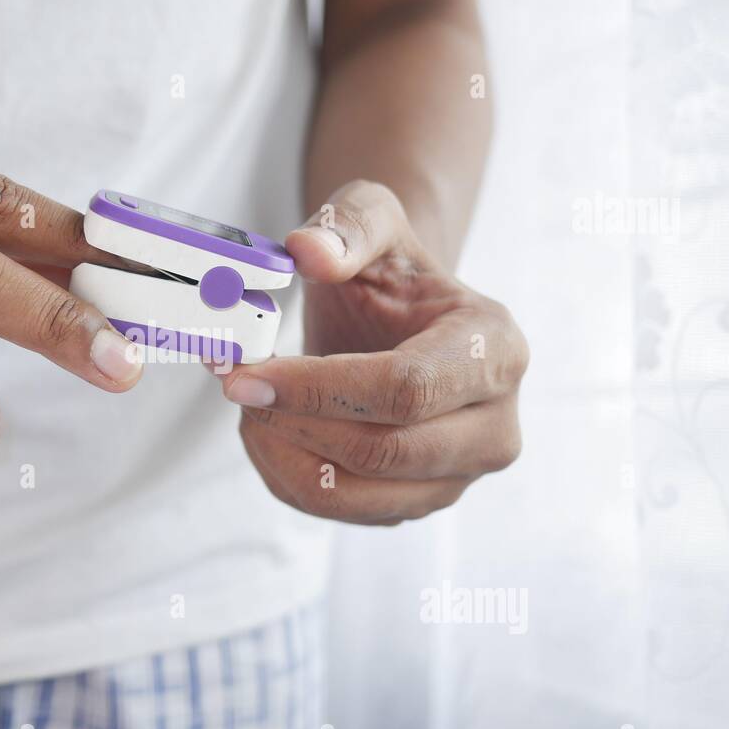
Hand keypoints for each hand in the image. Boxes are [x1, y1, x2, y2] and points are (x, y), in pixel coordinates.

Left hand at [219, 180, 526, 524]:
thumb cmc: (391, 273)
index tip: (245, 376)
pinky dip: (284, 474)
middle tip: (233, 385)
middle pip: (381, 451)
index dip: (317, 389)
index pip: (405, 389)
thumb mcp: (372, 220)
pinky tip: (266, 428)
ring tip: (247, 402)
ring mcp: (459, 477)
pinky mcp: (416, 504)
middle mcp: (494, 427)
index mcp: (495, 350)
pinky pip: (337, 509)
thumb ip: (346, 226)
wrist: (404, 321)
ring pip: (353, 493)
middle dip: (291, 421)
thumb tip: (308, 252)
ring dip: (279, 452)